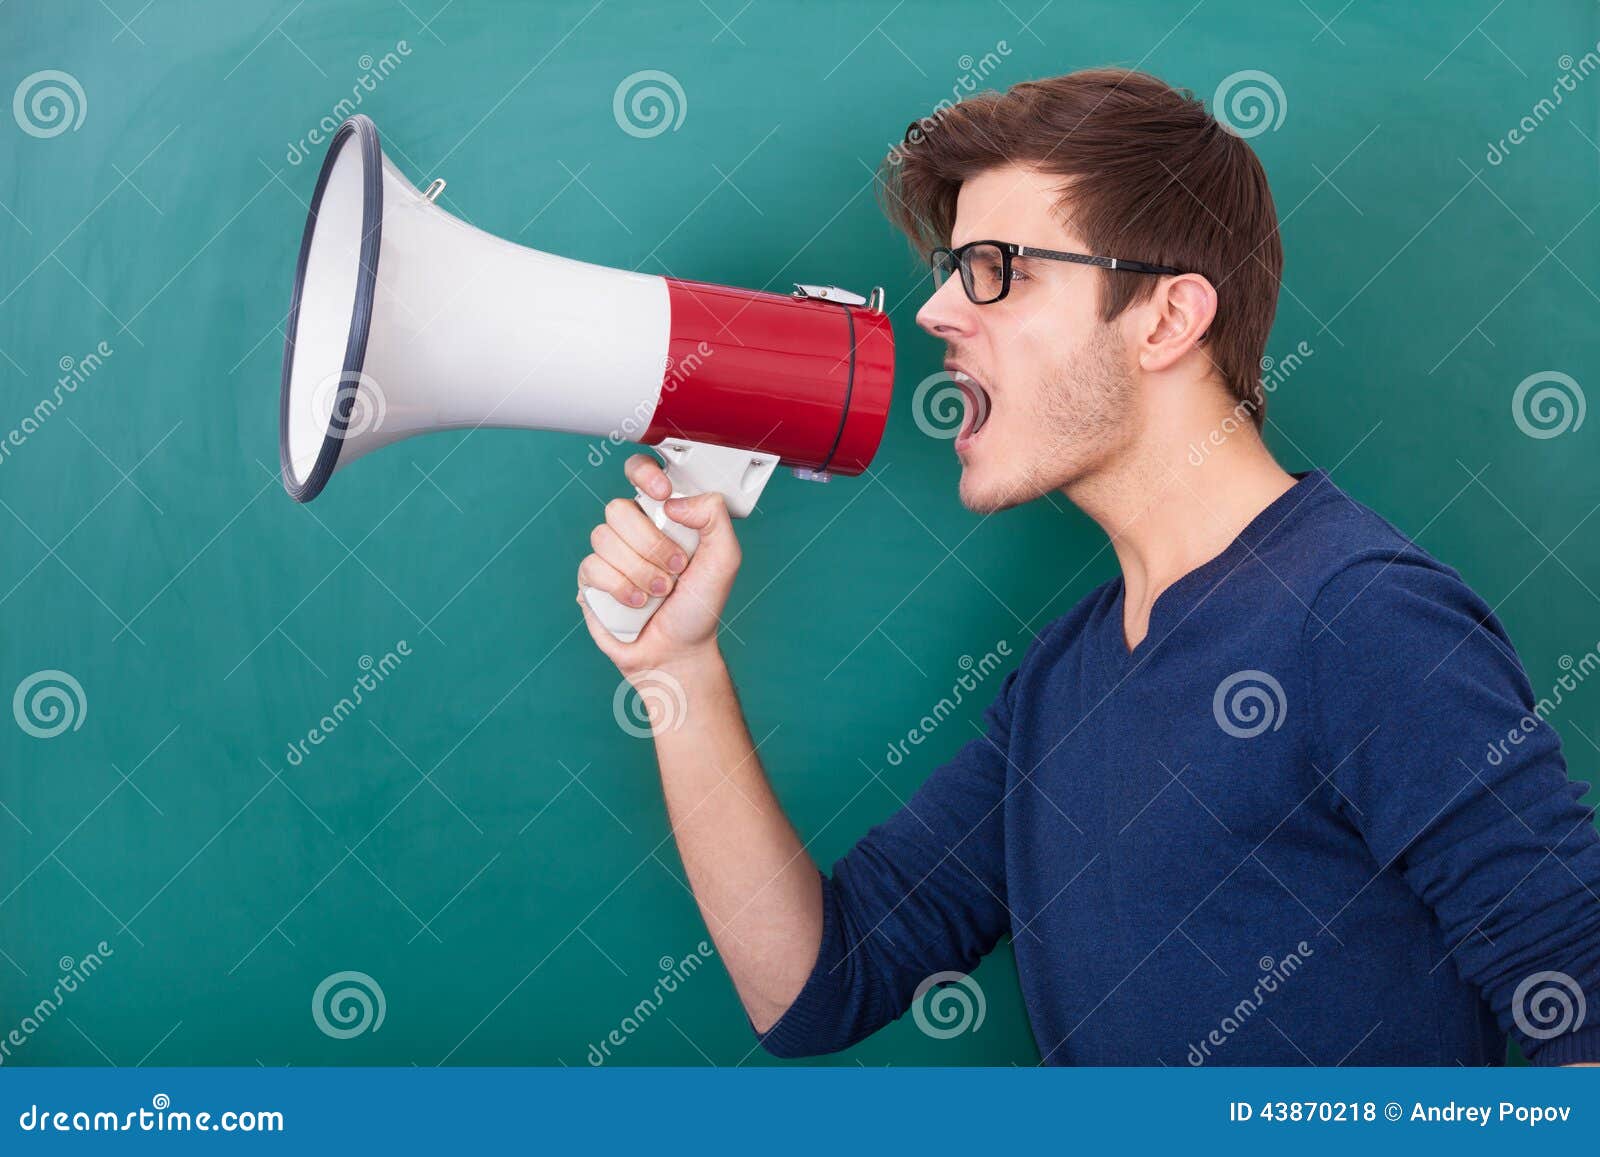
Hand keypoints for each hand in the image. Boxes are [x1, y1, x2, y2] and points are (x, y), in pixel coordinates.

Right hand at [577, 453, 741, 675]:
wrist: (678, 651)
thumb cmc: (700, 605)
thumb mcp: (725, 558)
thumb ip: (714, 517)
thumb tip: (675, 501)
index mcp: (663, 515)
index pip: (640, 472)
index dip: (644, 474)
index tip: (663, 493)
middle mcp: (633, 529)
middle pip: (618, 509)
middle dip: (651, 544)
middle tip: (676, 569)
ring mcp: (609, 554)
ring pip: (604, 538)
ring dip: (640, 571)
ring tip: (660, 591)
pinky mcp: (591, 580)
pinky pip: (592, 567)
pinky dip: (620, 588)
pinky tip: (637, 603)